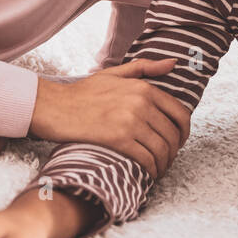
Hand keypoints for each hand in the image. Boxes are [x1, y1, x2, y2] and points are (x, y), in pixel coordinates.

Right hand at [30, 58, 190, 177]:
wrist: (53, 106)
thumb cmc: (82, 93)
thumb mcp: (114, 74)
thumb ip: (145, 68)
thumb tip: (174, 63)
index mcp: (144, 87)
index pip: (180, 114)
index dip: (183, 133)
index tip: (177, 143)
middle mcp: (141, 102)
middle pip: (173, 135)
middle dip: (173, 152)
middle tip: (165, 160)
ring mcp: (130, 120)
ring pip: (162, 150)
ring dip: (163, 164)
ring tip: (156, 170)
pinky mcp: (119, 139)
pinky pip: (146, 160)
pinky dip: (150, 170)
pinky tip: (146, 174)